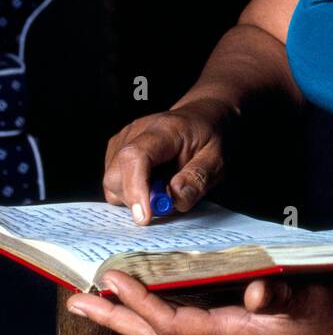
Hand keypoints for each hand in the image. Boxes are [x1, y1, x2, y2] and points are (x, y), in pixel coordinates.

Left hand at [65, 269, 332, 334]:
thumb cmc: (331, 314)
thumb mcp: (311, 299)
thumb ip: (283, 293)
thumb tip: (258, 289)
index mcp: (235, 333)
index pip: (174, 323)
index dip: (141, 304)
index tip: (112, 282)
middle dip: (114, 321)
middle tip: (76, 303)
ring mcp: (225, 332)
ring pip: (163, 331)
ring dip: (127, 317)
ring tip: (97, 302)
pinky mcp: (232, 322)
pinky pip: (181, 321)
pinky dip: (155, 310)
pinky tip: (147, 296)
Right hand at [103, 98, 236, 223]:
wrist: (202, 118)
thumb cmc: (209, 137)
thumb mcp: (217, 158)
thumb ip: (198, 178)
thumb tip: (176, 199)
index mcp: (164, 129)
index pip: (135, 157)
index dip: (135, 189)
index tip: (145, 216)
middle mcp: (136, 132)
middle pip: (116, 174)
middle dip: (137, 199)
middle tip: (166, 201)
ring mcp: (123, 140)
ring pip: (112, 183)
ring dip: (135, 196)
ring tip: (164, 185)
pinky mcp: (116, 151)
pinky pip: (114, 182)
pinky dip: (132, 191)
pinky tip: (153, 182)